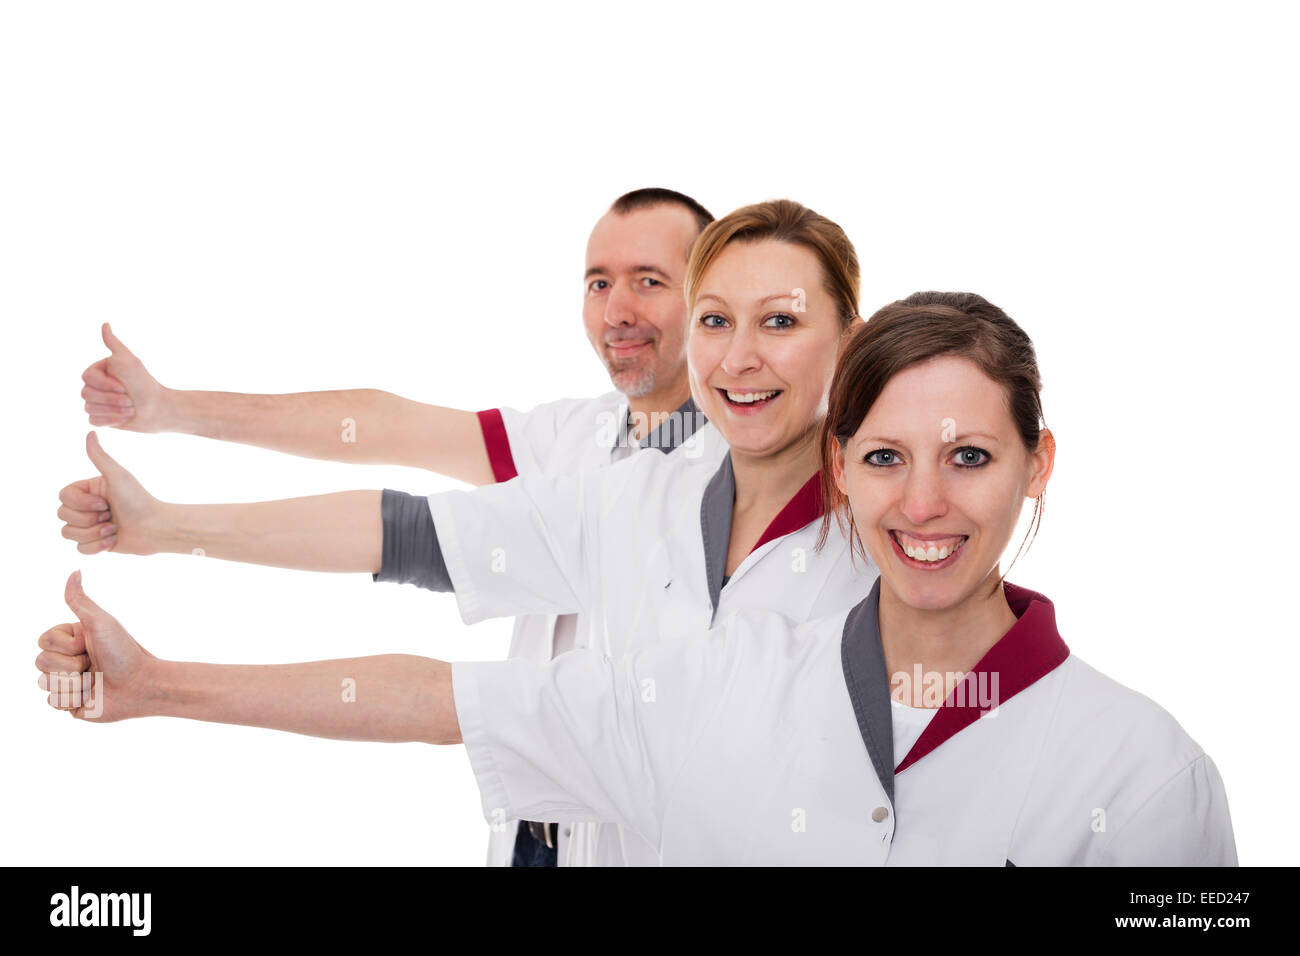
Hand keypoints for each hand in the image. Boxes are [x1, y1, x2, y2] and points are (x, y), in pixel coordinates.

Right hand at [36, 571, 157, 721]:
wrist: (141, 685)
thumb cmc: (124, 651)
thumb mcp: (100, 622)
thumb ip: (80, 600)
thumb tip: (75, 570)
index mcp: (71, 640)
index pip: (43, 641)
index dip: (65, 645)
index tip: (87, 645)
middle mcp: (66, 660)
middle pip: (40, 663)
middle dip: (70, 665)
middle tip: (94, 665)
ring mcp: (67, 682)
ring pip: (45, 683)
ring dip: (74, 682)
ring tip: (96, 681)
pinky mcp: (70, 703)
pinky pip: (54, 702)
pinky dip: (75, 698)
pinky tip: (92, 696)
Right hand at [57, 432, 164, 554]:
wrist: (156, 528)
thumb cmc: (138, 500)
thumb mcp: (118, 476)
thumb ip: (100, 456)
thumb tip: (90, 431)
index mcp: (88, 489)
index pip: (63, 496)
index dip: (81, 503)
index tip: (105, 503)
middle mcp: (86, 506)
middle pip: (63, 515)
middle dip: (88, 519)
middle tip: (111, 516)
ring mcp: (90, 525)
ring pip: (68, 533)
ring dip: (93, 533)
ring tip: (114, 529)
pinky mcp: (96, 543)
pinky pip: (80, 550)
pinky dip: (97, 547)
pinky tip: (114, 540)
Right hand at [80, 323, 170, 431]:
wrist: (158, 408)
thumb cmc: (144, 383)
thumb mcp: (128, 361)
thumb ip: (114, 344)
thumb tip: (105, 324)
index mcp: (99, 371)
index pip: (87, 378)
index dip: (105, 385)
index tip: (124, 386)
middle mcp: (96, 386)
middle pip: (86, 394)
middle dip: (111, 399)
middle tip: (130, 399)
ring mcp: (98, 402)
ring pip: (89, 408)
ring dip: (114, 411)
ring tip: (130, 408)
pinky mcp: (102, 418)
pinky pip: (94, 421)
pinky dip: (111, 420)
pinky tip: (125, 417)